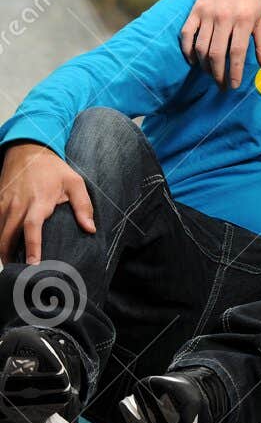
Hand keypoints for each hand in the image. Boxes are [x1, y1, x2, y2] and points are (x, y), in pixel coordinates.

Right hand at [0, 142, 94, 264]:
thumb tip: (90, 229)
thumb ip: (83, 206)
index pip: (32, 227)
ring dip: (1, 247)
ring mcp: (4, 202)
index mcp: (39, 201)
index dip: (32, 246)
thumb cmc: (54, 169)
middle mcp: (18, 204)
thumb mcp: (75, 183)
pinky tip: (3, 247)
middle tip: (19, 272)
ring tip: (10, 263)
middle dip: (10, 253)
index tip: (34, 263)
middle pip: (8, 234)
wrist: (28, 151)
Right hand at [180, 0, 260, 88]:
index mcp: (244, 21)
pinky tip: (193, 60)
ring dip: (204, 65)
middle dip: (218, 73)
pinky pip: (187, 34)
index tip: (232, 86)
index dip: (234, 72)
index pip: (236, 53)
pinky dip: (187, 50)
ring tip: (210, 74)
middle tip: (221, 85)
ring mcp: (207, 14)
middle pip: (216, 53)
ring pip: (201, 46)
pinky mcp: (195, 10)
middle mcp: (224, 18)